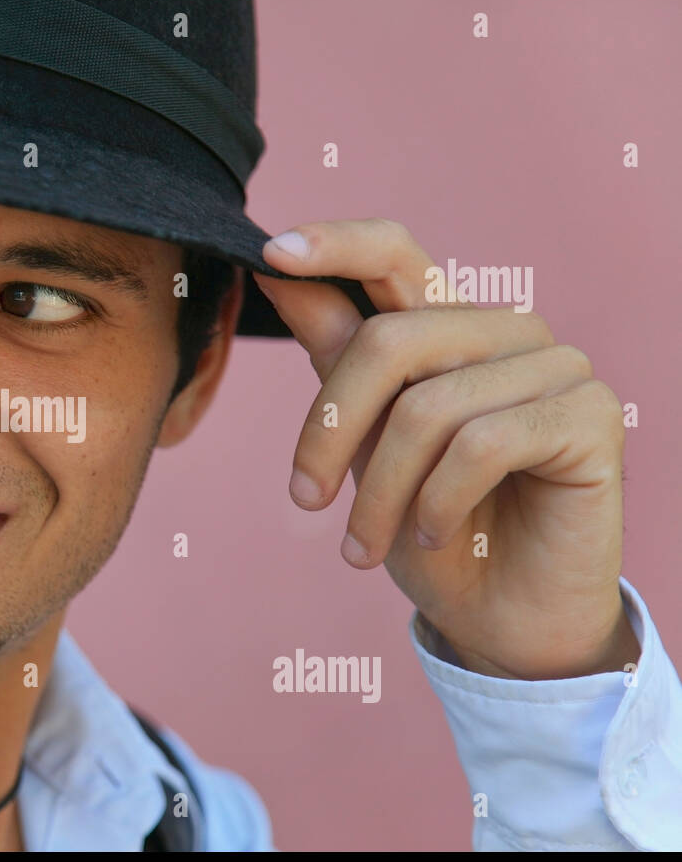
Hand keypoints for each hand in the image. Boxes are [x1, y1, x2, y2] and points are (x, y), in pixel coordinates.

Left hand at [254, 219, 638, 679]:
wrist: (498, 616)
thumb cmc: (428, 526)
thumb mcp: (363, 441)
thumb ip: (335, 354)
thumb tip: (278, 270)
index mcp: (447, 325)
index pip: (393, 251)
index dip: (333, 245)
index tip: (270, 253)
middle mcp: (504, 331)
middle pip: (388, 341)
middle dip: (330, 430)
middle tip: (305, 498)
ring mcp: (556, 367)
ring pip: (428, 407)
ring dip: (378, 493)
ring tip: (362, 546)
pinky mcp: (591, 416)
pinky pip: (482, 445)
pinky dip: (439, 503)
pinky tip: (438, 535)